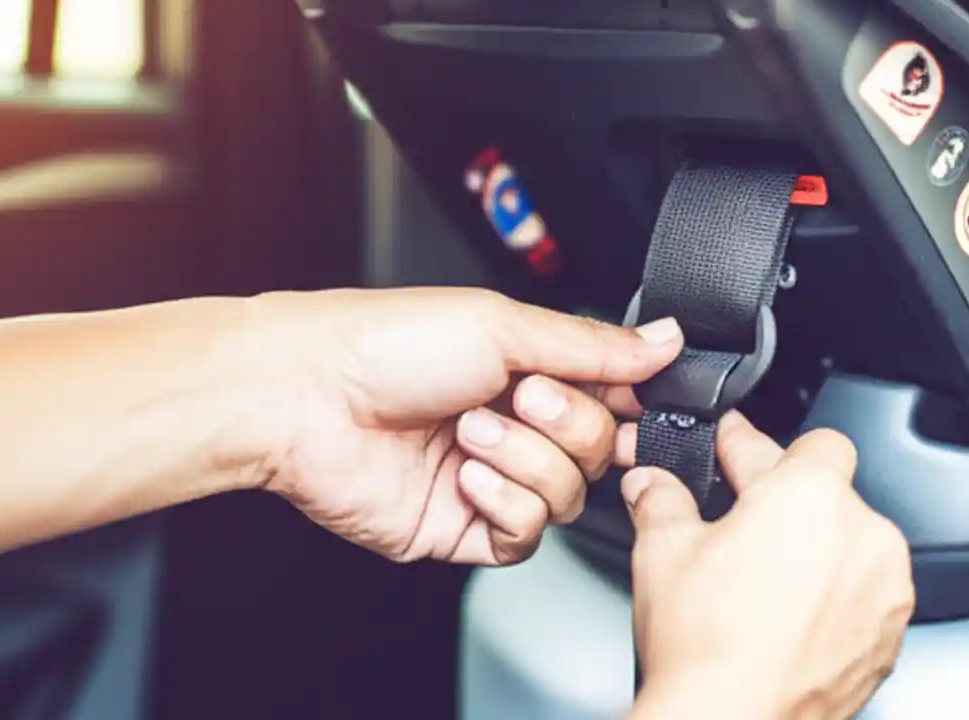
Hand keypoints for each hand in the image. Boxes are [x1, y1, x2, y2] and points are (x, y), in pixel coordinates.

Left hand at [255, 287, 683, 564]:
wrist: (303, 396)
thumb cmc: (386, 344)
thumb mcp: (503, 326)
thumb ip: (593, 345)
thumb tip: (665, 337)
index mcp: (529, 370)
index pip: (615, 398)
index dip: (631, 405)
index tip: (639, 399)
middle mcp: (516, 426)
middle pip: (601, 451)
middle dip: (568, 426)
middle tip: (520, 398)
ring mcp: (490, 480)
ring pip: (568, 497)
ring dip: (526, 462)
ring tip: (471, 433)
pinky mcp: (462, 528)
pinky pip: (525, 537)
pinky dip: (505, 506)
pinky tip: (466, 477)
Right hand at [620, 413, 914, 719]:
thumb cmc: (706, 645)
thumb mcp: (663, 550)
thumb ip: (661, 499)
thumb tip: (652, 485)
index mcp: (811, 495)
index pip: (794, 439)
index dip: (750, 442)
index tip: (732, 447)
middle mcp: (863, 534)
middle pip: (828, 492)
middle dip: (783, 502)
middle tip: (736, 521)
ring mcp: (884, 590)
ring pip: (851, 544)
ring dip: (813, 549)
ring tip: (760, 581)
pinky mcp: (888, 637)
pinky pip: (864, 595)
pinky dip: (831, 597)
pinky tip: (785, 618)